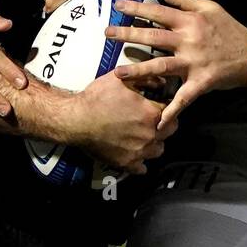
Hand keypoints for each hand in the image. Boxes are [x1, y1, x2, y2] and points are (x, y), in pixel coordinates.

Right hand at [63, 73, 177, 173]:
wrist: (76, 119)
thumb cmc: (96, 99)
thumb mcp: (121, 79)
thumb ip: (145, 79)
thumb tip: (161, 81)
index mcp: (151, 114)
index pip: (171, 111)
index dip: (164, 107)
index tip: (158, 106)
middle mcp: (149, 135)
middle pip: (169, 131)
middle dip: (163, 124)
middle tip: (151, 119)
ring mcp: (139, 151)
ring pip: (158, 150)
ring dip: (154, 143)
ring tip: (143, 136)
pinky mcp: (127, 163)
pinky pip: (142, 168)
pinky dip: (140, 162)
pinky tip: (135, 153)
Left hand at [105, 0, 246, 127]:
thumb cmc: (229, 30)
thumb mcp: (209, 7)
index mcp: (189, 21)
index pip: (158, 12)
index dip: (137, 8)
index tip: (118, 7)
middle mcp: (188, 40)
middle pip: (153, 37)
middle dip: (128, 34)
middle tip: (107, 34)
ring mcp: (193, 63)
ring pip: (161, 66)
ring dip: (139, 70)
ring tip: (118, 73)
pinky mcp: (200, 82)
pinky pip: (183, 98)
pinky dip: (172, 110)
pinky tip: (159, 121)